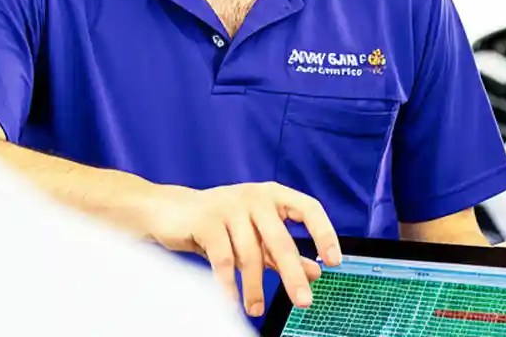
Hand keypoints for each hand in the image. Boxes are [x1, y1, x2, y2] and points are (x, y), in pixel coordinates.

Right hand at [143, 181, 341, 316]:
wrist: (170, 211)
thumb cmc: (219, 222)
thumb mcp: (256, 236)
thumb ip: (283, 253)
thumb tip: (316, 273)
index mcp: (272, 195)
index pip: (308, 208)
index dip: (324, 233)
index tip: (334, 261)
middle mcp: (254, 196)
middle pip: (280, 239)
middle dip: (292, 275)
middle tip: (303, 302)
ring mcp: (229, 206)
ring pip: (250, 254)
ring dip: (254, 287)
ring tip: (257, 309)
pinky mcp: (206, 220)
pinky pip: (223, 259)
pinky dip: (229, 284)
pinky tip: (232, 301)